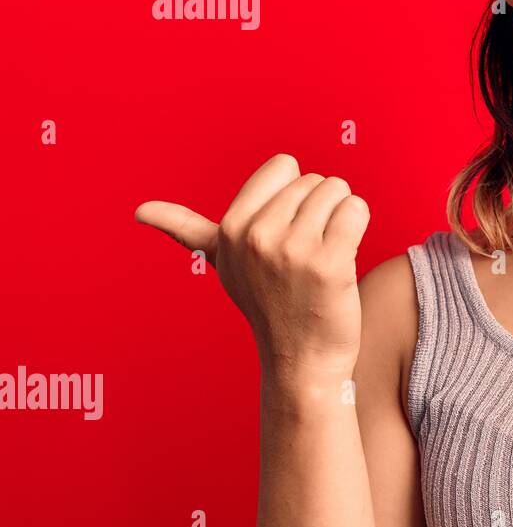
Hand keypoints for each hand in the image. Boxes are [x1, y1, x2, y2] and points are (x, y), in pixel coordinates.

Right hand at [134, 153, 370, 378]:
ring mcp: (291, 250)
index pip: (284, 166)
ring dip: (341, 219)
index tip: (285, 233)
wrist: (301, 360)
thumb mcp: (223, 263)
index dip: (294, 195)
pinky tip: (344, 259)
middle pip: (315, 179)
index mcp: (231, 228)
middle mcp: (256, 235)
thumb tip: (140, 210)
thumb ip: (186, 230)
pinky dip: (358, 228)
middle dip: (320, 211)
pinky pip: (357, 210)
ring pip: (339, 191)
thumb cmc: (269, 303)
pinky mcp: (328, 264)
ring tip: (324, 257)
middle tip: (306, 257)